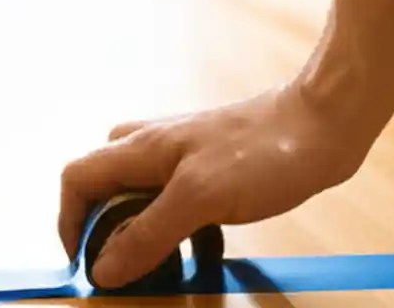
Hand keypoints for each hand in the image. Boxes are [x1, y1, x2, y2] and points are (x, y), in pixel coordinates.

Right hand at [57, 83, 373, 287]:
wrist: (323, 124)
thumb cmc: (263, 152)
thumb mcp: (199, 200)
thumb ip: (147, 233)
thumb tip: (101, 269)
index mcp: (136, 148)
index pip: (76, 180)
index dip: (70, 222)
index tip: (87, 262)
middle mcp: (148, 148)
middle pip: (102, 191)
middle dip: (106, 233)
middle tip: (127, 269)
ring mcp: (177, 156)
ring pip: (137, 198)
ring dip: (142, 233)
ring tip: (163, 263)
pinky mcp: (205, 167)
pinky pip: (173, 201)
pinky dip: (178, 228)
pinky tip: (203, 247)